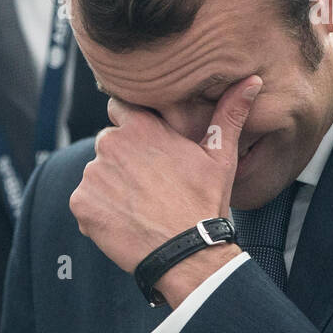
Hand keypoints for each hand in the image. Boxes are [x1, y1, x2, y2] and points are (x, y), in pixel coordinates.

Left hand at [70, 76, 261, 276]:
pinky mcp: (80, 202)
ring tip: (139, 205)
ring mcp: (92, 174)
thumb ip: (228, 114)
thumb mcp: (221, 156)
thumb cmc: (204, 203)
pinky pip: (85, 201)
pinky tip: (125, 221)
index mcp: (140, 127)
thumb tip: (252, 80)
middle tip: (148, 184)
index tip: (145, 147)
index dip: (132, 127)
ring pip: (96, 174)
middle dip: (122, 159)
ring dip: (110, 186)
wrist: (185, 253)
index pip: (120, 109)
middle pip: (108, 144)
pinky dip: (99, 211)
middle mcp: (110, 144)